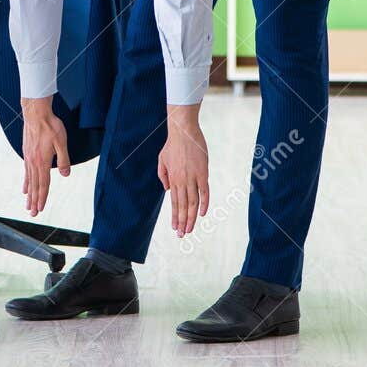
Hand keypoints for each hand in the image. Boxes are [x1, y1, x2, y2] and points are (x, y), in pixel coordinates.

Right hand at [21, 96, 69, 216]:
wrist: (36, 113)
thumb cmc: (50, 126)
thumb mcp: (62, 142)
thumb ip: (64, 159)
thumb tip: (66, 174)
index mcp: (43, 161)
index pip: (43, 184)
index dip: (43, 197)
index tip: (41, 208)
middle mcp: (33, 162)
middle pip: (35, 186)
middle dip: (34, 201)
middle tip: (32, 214)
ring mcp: (28, 158)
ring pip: (29, 181)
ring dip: (29, 195)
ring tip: (28, 205)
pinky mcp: (27, 154)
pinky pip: (26, 172)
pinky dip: (25, 182)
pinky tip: (24, 188)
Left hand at [157, 104, 208, 236]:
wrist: (182, 131)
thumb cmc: (172, 144)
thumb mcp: (162, 160)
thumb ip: (163, 176)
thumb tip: (168, 190)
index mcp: (172, 179)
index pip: (174, 203)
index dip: (175, 217)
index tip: (175, 228)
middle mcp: (181, 181)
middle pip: (183, 206)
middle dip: (182, 222)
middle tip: (182, 235)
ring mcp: (192, 177)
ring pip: (192, 202)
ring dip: (191, 218)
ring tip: (189, 230)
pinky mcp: (202, 173)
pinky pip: (204, 191)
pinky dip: (203, 204)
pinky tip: (202, 214)